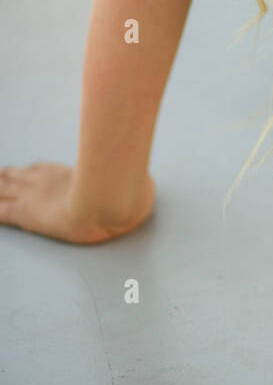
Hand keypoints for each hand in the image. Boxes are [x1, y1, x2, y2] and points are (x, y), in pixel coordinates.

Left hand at [0, 163, 154, 243]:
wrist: (109, 200)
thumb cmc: (120, 191)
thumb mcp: (126, 185)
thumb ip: (129, 185)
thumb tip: (146, 186)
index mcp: (64, 172)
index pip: (39, 170)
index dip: (28, 173)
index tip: (20, 172)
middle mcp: (44, 179)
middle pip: (15, 177)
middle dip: (5, 178)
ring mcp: (31, 195)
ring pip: (2, 190)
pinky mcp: (25, 214)